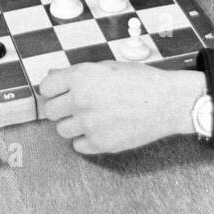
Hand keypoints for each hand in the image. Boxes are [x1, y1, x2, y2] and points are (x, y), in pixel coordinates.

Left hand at [40, 64, 203, 153]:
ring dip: (73, 125)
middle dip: (61, 108)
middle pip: (50, 111)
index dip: (53, 90)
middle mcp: (81, 100)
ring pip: (62, 130)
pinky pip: (78, 146)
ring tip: (92, 118)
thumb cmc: (141, 81)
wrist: (167, 101)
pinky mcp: (100, 143)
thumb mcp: (107, 67)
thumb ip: (77, 73)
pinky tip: (101, 129)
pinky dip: (86, 140)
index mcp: (81, 77)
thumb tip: (52, 77)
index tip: (59, 93)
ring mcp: (89, 124)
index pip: (46, 88)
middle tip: (76, 106)